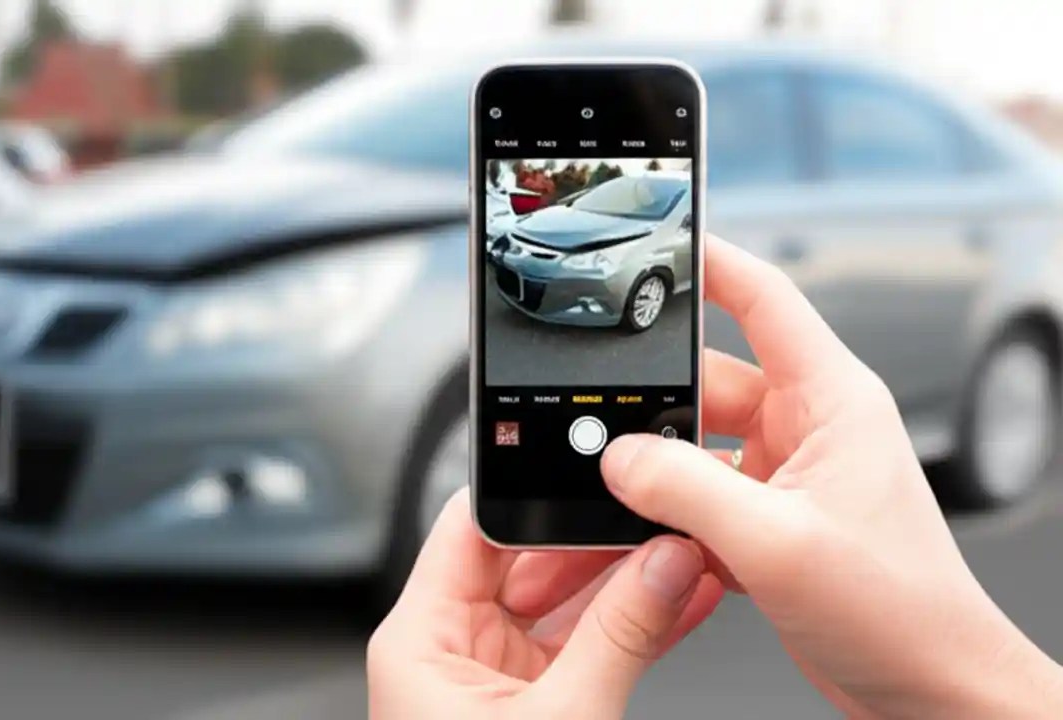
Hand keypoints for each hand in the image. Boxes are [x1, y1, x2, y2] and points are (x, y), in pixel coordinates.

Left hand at [368, 492, 722, 718]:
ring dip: (623, 581)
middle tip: (661, 516)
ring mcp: (491, 676)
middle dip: (598, 538)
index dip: (535, 490)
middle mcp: (448, 647)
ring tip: (684, 551)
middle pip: (526, 558)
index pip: (474, 527)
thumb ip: (620, 636)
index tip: (598, 473)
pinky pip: (581, 645)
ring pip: (562, 603)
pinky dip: (627, 627)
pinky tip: (678, 601)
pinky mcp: (528, 703)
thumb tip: (664, 565)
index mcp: (420, 636)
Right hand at [600, 235, 1062, 716]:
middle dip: (651, 407)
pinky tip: (645, 541)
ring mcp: (784, 476)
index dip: (709, 263)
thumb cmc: (898, 610)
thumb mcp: (779, 542)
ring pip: (691, 449)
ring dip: (655, 475)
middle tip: (602, 426)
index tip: (654, 242)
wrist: (927, 690)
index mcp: (831, 400)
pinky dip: (665, 518)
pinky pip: (696, 499)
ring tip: (621, 497)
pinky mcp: (766, 522)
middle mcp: (806, 427)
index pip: (763, 300)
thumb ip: (687, 489)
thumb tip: (619, 457)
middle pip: (704, 384)